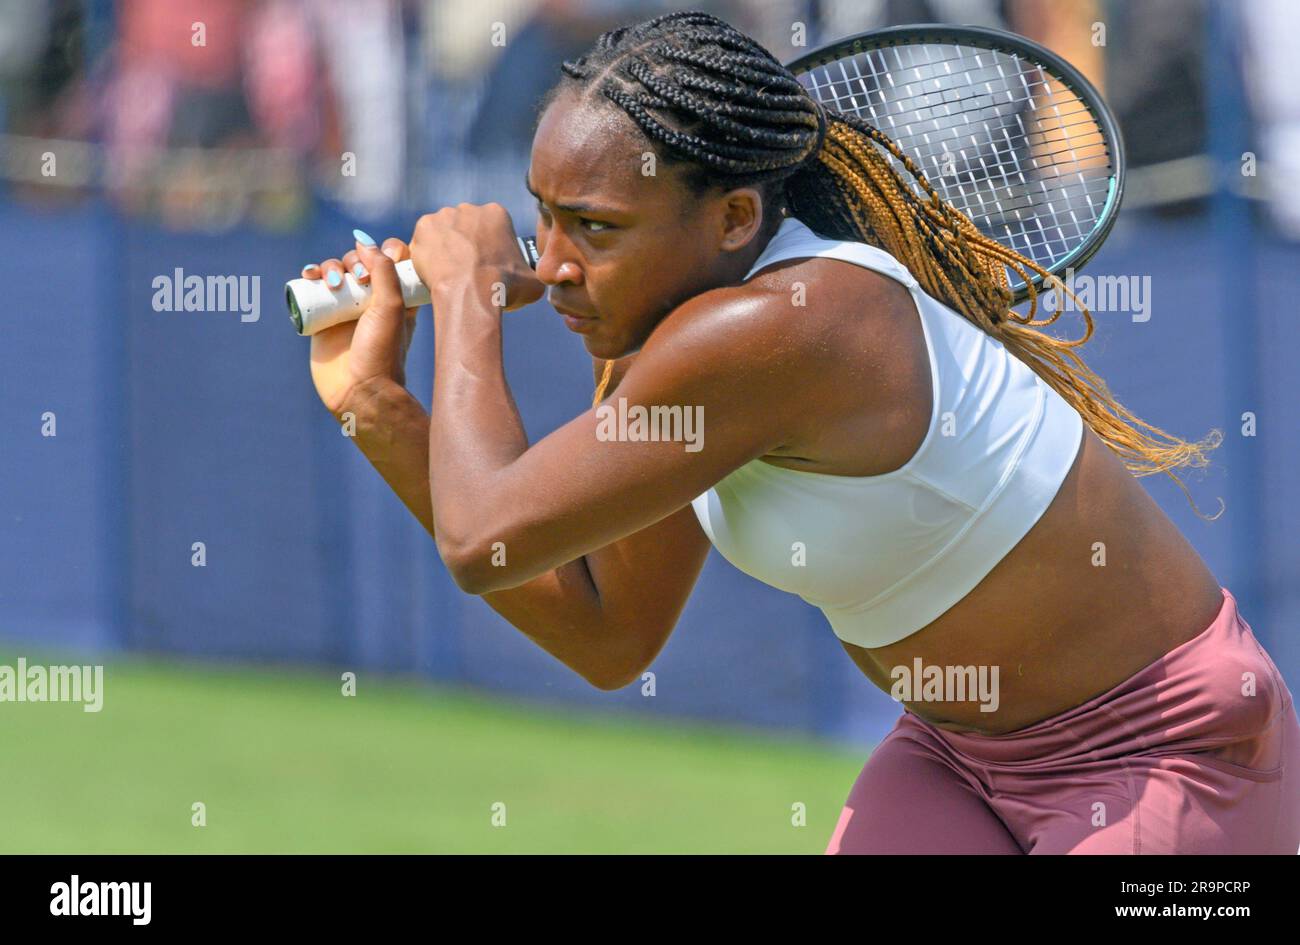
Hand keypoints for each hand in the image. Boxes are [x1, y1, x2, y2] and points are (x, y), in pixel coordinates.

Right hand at [303, 233, 419, 415]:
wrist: (359, 391)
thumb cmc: (382, 351)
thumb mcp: (392, 307)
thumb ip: (384, 271)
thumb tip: (365, 242)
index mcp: (398, 296)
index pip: (392, 259)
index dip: (385, 251)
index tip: (381, 260)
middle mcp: (372, 300)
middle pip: (360, 261)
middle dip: (354, 260)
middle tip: (358, 279)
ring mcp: (346, 309)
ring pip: (335, 271)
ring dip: (330, 267)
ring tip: (332, 284)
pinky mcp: (323, 318)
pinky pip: (313, 288)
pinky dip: (310, 275)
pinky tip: (309, 275)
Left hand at [408, 203, 543, 312]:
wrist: (471, 294)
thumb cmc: (504, 288)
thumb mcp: (532, 282)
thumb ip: (531, 274)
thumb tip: (533, 279)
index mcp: (497, 214)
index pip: (490, 226)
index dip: (488, 245)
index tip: (486, 263)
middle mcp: (469, 208)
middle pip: (465, 224)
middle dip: (464, 242)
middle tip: (465, 268)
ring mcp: (444, 215)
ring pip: (443, 230)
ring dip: (445, 245)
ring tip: (448, 271)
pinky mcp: (424, 227)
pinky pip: (423, 239)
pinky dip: (426, 252)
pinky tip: (434, 269)